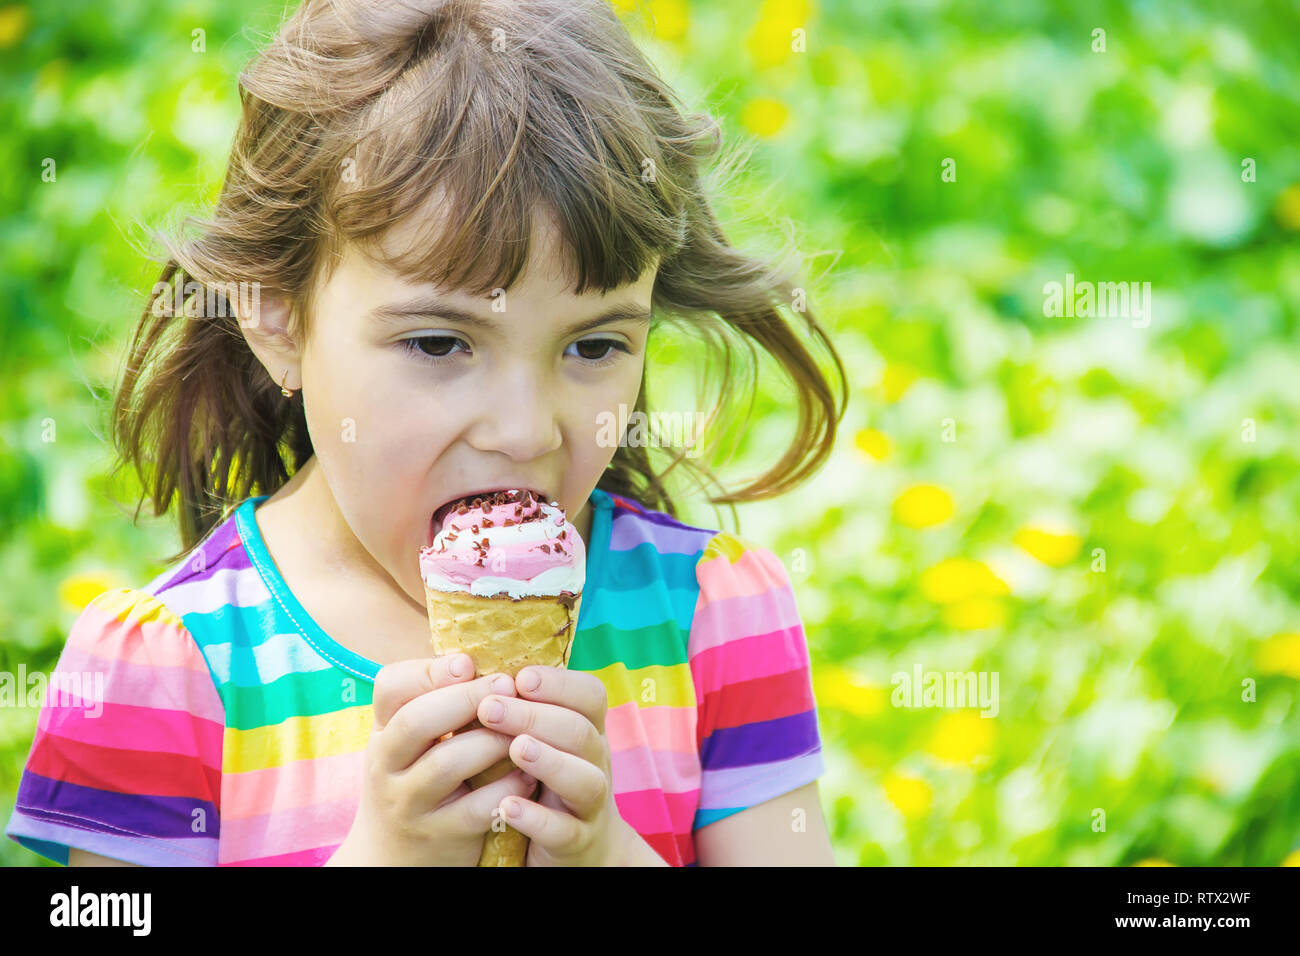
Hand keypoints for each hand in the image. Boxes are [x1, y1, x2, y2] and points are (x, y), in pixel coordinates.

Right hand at [330, 656, 536, 865]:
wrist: (393, 857)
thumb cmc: (415, 780)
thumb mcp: (409, 742)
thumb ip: (436, 700)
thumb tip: (483, 654)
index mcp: (384, 731)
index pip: (390, 687)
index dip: (429, 670)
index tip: (468, 663)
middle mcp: (387, 765)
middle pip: (417, 720)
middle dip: (467, 698)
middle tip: (507, 685)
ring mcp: (410, 803)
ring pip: (448, 763)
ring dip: (493, 741)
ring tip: (522, 730)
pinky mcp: (440, 836)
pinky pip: (476, 808)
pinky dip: (507, 788)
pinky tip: (528, 775)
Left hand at [476, 665, 632, 865]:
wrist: (578, 847)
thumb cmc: (544, 780)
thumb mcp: (541, 740)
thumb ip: (520, 710)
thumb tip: (468, 667)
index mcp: (587, 730)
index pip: (590, 695)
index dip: (560, 683)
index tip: (520, 677)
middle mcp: (596, 762)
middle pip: (580, 731)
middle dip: (536, 716)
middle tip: (490, 708)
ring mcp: (590, 804)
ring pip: (584, 779)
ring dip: (549, 761)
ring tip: (515, 749)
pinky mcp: (576, 842)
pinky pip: (564, 830)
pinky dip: (537, 818)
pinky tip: (507, 805)